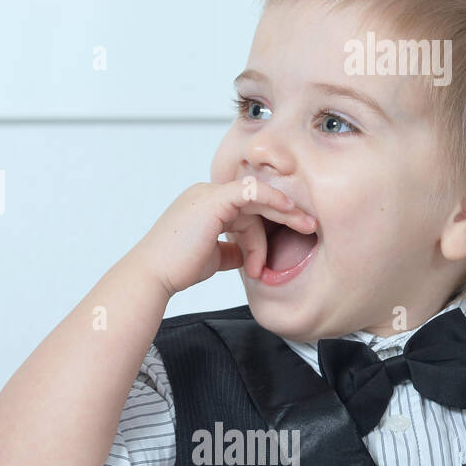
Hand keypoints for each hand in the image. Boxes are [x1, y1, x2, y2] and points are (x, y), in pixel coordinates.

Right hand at [132, 179, 317, 297]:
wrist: (154, 274)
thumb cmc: (176, 268)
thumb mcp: (212, 257)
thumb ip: (231, 250)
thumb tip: (248, 255)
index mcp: (202, 206)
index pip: (244, 211)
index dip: (266, 229)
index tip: (290, 240)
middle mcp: (203, 195)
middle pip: (253, 203)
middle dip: (284, 213)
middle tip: (311, 225)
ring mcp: (207, 194)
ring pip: (256, 199)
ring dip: (282, 217)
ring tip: (304, 232)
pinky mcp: (213, 200)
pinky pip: (251, 191)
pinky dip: (273, 198)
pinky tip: (290, 210)